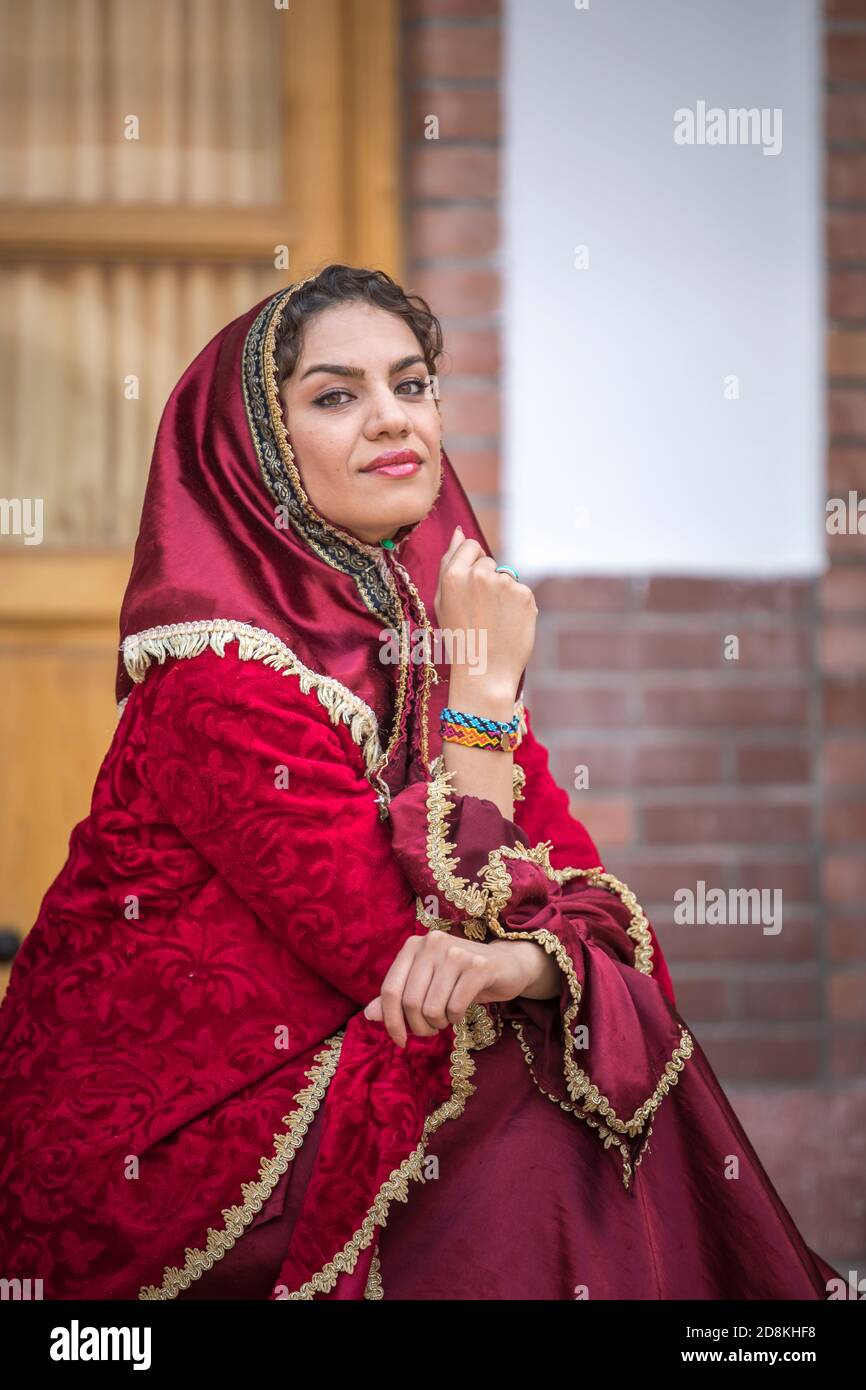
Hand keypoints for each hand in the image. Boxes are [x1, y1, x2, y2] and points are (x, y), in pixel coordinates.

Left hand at [362, 933, 558, 1047]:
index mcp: (414, 945)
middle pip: (410, 1002)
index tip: (399, 1041)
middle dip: (419, 1027)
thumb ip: (398, 997)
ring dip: (438, 1024)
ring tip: (447, 1017)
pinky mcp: (478, 965)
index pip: (390, 989)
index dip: (391, 1021)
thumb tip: (368, 1015)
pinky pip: (455, 1007)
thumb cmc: (460, 977)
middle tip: (431, 1029)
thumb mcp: (427, 984)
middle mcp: (432, 943)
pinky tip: (461, 1011)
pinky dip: (456, 1018)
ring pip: (432, 1008)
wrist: (507, 966)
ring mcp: (456, 952)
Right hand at [434, 524, 537, 695]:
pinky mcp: (526, 595)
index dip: (471, 565)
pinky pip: (521, 591)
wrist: (484, 672)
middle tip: (480, 612)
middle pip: (489, 561)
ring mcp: (505, 584)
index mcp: (453, 575)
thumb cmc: (460, 637)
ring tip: (493, 621)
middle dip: (487, 580)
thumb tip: (459, 531)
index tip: (470, 588)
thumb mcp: (443, 600)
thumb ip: (449, 562)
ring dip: (502, 594)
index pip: (471, 545)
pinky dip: (517, 606)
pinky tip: (508, 624)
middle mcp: (479, 575)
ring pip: (506, 577)